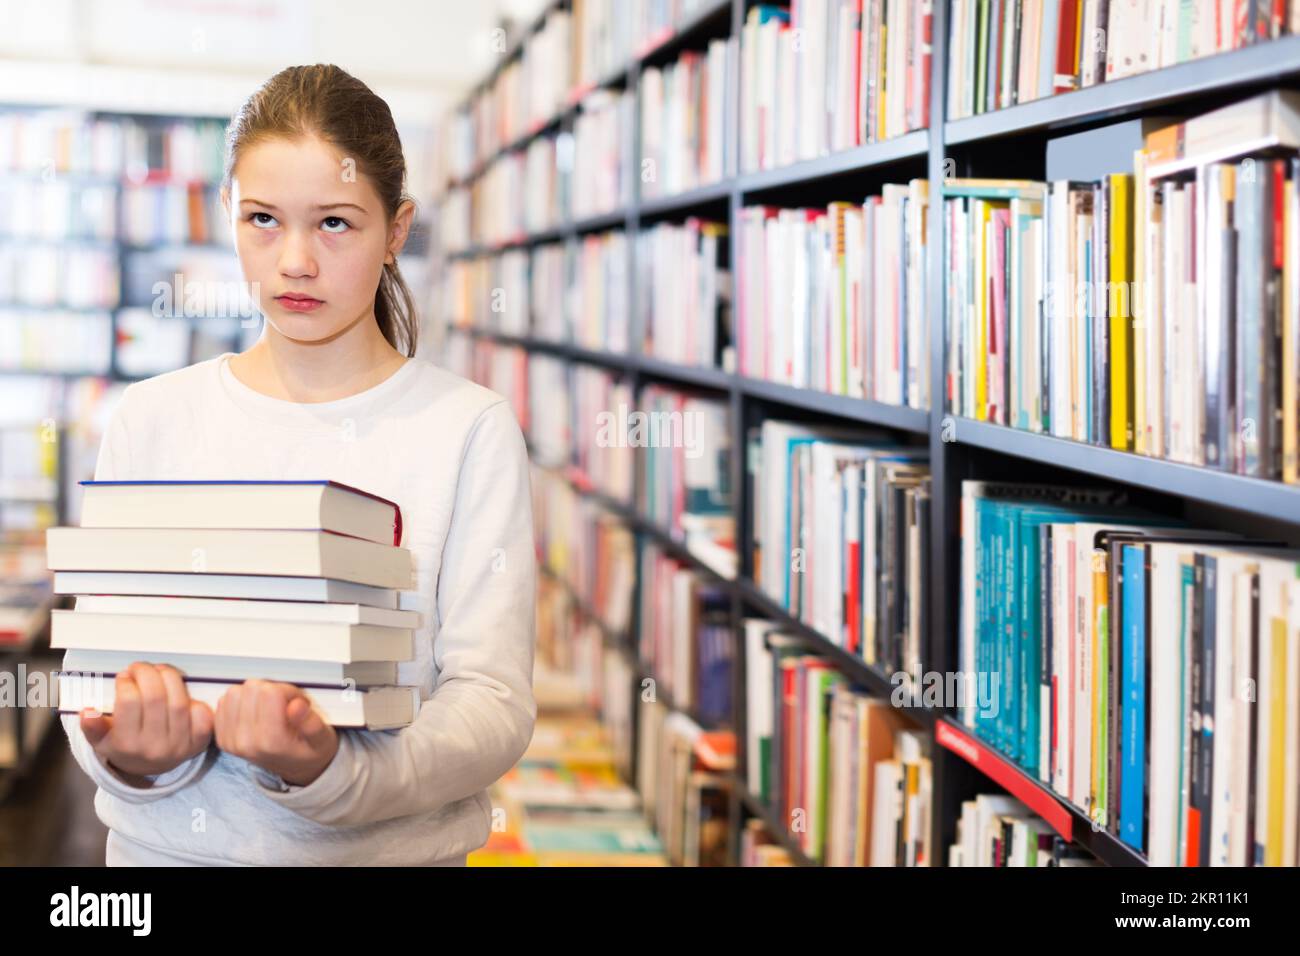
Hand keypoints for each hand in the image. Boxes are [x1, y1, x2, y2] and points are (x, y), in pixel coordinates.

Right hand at [80, 662, 213, 781]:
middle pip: (156, 698)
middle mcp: (154, 747)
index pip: (129, 702)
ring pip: (179, 702)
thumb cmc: (124, 746)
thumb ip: (92, 727)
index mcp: (126, 745)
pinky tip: (180, 691)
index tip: (124, 676)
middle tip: (140, 668)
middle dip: (147, 674)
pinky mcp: (199, 742)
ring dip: (170, 678)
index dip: (127, 682)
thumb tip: (87, 712)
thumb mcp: (101, 740)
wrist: (151, 768)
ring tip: (159, 671)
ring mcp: (179, 745)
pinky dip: (194, 698)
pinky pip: (202, 714)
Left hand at [214, 680, 338, 786]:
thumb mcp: (322, 738)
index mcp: (272, 742)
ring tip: (270, 709)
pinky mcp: (222, 738)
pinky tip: (254, 713)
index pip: (270, 693)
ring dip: (253, 695)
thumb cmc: (308, 750)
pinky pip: (223, 703)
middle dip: (270, 691)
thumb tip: (296, 707)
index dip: (288, 691)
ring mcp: (231, 742)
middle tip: (283, 707)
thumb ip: (311, 723)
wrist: (294, 768)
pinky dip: (239, 702)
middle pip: (251, 690)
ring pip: (234, 693)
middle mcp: (247, 743)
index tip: (295, 704)